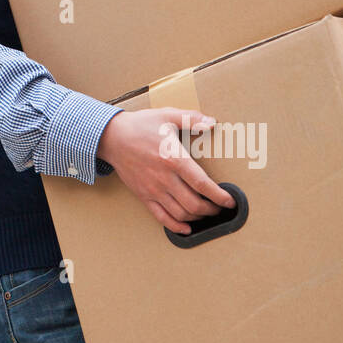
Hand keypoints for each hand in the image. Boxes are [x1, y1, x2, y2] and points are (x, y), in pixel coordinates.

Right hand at [96, 108, 235, 235]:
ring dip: (198, 218)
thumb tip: (212, 122)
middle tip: (220, 207)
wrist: (112, 137)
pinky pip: (161, 217)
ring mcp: (153, 189)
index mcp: (173, 158)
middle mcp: (164, 178)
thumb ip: (192, 119)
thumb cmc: (141, 125)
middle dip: (212, 209)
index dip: (219, 196)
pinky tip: (186, 227)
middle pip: (194, 204)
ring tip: (206, 213)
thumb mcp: (167, 115)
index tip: (230, 200)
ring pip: (180, 213)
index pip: (202, 183)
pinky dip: (176, 226)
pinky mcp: (143, 195)